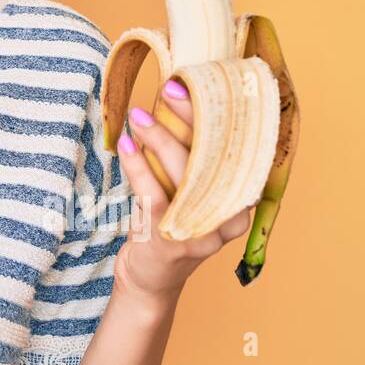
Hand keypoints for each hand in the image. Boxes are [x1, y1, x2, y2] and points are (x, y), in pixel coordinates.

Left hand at [112, 78, 255, 302]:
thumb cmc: (169, 222)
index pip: (235, 147)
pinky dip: (137, 165)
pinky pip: (153, 194)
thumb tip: (176, 99)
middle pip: (213, 157)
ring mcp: (201, 231)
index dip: (219, 114)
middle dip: (190, 119)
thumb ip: (191, 156)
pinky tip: (126, 144)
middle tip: (168, 90)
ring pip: (184, 174)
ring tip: (138, 114)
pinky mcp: (171, 240)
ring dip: (159, 138)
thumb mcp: (187, 189)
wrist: (149, 279)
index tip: (197, 85)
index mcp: (239, 197)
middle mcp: (229, 215)